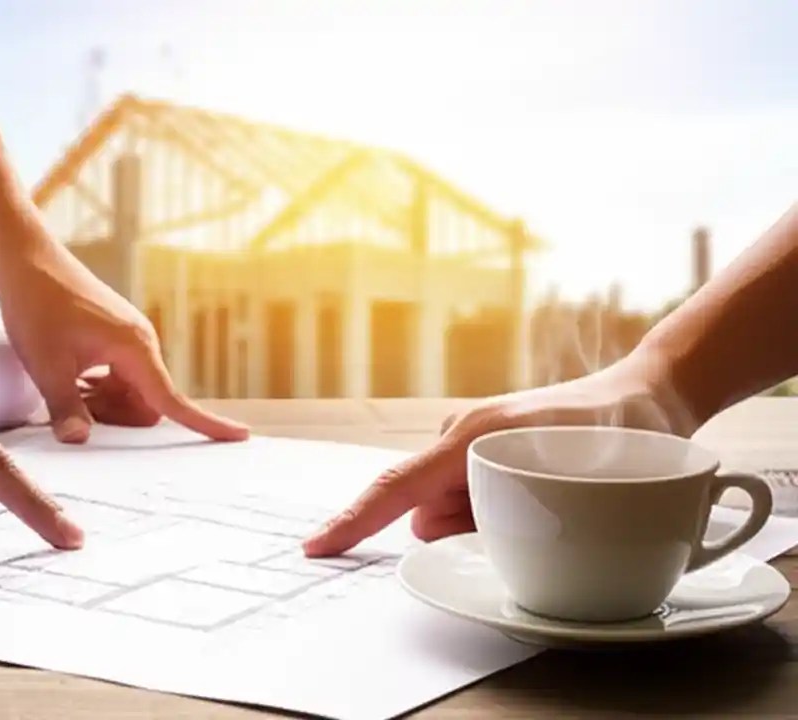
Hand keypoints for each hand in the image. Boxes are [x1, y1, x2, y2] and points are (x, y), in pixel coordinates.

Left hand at [0, 239, 248, 443]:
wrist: (26, 259)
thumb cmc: (36, 306)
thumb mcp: (45, 365)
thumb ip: (65, 408)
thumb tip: (80, 442)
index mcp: (134, 349)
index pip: (173, 400)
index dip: (206, 423)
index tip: (240, 438)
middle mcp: (140, 343)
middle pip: (147, 404)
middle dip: (116, 415)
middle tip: (71, 399)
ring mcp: (128, 339)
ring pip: (129, 392)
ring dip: (101, 401)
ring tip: (62, 382)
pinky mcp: (114, 336)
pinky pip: (117, 376)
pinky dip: (95, 386)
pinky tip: (64, 374)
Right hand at [302, 351, 694, 555]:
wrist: (651, 395)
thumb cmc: (614, 428)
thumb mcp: (559, 473)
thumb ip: (490, 502)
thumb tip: (428, 526)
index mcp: (468, 438)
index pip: (396, 488)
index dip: (353, 521)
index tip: (315, 548)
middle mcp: (460, 438)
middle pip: (428, 508)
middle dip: (461, 528)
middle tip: (533, 512)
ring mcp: (473, 445)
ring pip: (453, 510)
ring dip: (484, 521)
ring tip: (550, 496)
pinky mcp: (488, 455)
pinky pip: (472, 500)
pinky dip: (492, 511)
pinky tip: (543, 496)